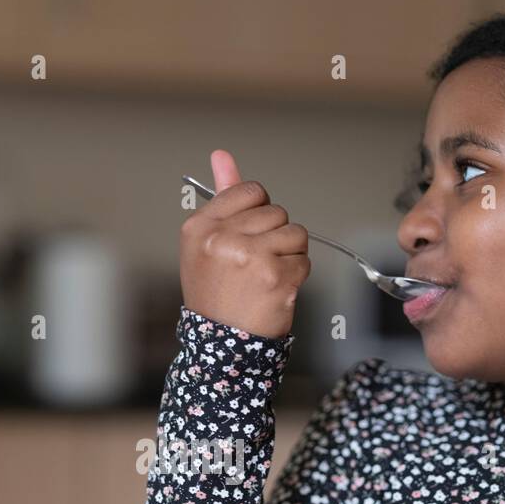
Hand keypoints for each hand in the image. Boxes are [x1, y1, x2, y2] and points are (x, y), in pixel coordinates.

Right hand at [179, 149, 310, 338]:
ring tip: (265, 279)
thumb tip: (221, 154)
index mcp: (200, 227)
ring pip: (295, 233)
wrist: (221, 348)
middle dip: (274, 237)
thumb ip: (221, 197)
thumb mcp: (206, 245)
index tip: (246, 240)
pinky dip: (296, 277)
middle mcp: (222, 238)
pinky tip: (275, 291)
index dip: (257, 215)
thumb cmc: (215, 295)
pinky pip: (304, 259)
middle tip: (252, 268)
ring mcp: (250, 256)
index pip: (250, 191)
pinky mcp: (276, 276)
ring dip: (288, 256)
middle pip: (276, 212)